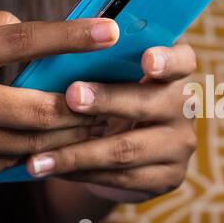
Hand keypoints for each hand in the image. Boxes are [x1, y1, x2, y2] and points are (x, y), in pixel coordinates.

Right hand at [0, 10, 115, 185]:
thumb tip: (30, 30)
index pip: (21, 41)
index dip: (71, 37)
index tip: (112, 31)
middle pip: (36, 109)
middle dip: (82, 108)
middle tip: (117, 100)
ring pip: (28, 145)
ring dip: (68, 138)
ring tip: (101, 126)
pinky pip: (5, 166)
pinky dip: (34, 156)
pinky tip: (57, 149)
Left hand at [25, 43, 198, 203]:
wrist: (120, 151)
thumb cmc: (106, 98)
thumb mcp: (107, 76)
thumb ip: (96, 62)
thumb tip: (56, 44)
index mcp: (174, 71)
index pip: (182, 59)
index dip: (167, 60)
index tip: (146, 60)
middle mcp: (185, 106)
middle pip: (148, 103)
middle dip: (107, 100)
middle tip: (72, 96)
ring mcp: (180, 144)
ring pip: (127, 149)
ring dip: (78, 153)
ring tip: (38, 157)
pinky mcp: (170, 177)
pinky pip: (121, 178)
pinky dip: (81, 173)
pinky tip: (51, 170)